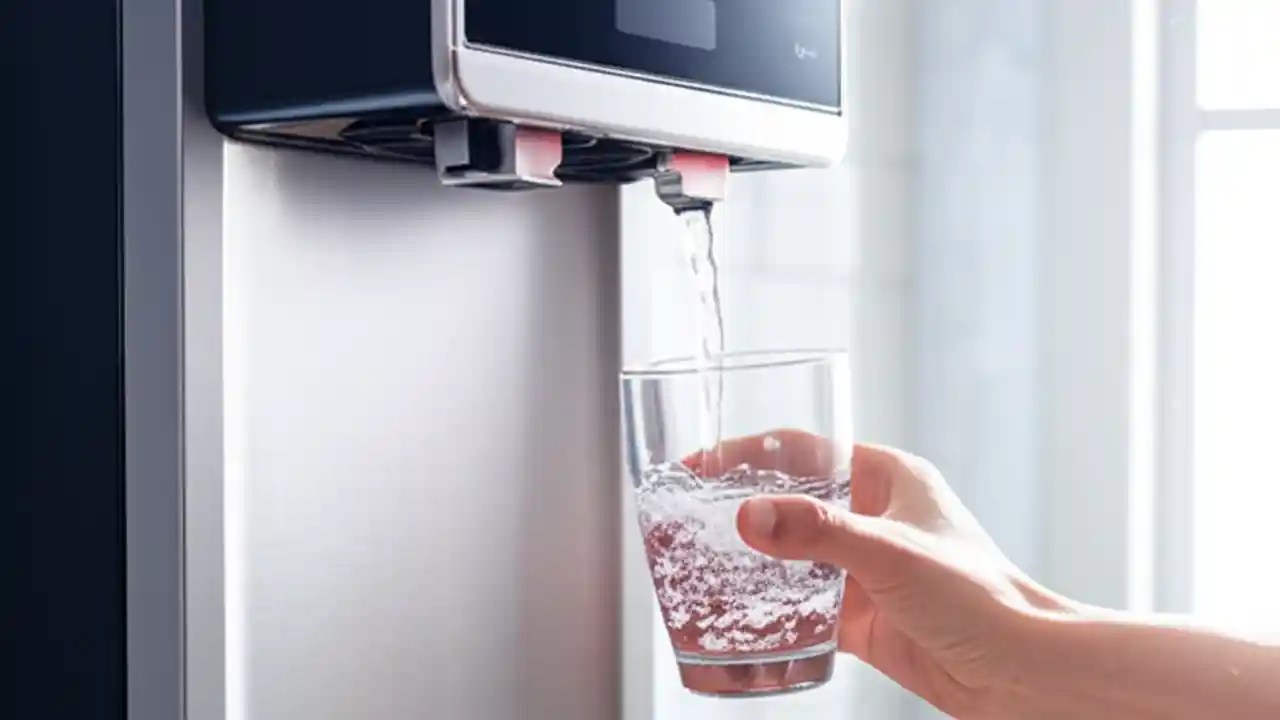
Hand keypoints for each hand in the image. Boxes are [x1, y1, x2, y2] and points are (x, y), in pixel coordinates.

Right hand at [695, 431, 1075, 717]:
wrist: (1019, 675)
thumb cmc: (982, 599)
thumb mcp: (891, 552)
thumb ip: (817, 531)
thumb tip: (749, 515)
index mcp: (887, 478)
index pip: (804, 449)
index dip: (748, 453)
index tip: (699, 465)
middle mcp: (874, 517)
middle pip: (791, 500)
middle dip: (740, 508)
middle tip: (687, 516)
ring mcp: (866, 569)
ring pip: (792, 557)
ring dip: (751, 563)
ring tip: (698, 567)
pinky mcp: (863, 617)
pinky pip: (802, 608)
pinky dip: (771, 612)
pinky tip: (737, 618)